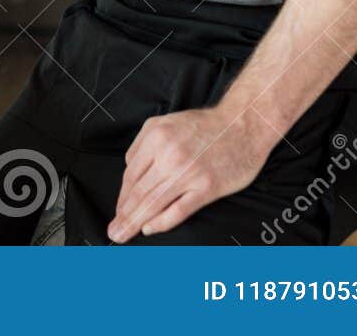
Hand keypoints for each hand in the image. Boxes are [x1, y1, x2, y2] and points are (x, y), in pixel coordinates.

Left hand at [107, 105, 273, 241]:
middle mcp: (169, 155)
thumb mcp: (166, 123)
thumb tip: (130, 170)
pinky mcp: (207, 187)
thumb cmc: (205, 125)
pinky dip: (162, 222)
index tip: (117, 212)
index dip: (121, 197)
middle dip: (123, 215)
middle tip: (114, 231)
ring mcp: (188, 172)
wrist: (243, 124)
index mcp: (155, 137)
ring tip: (124, 234)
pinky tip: (150, 228)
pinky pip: (178, 210)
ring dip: (135, 221)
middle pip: (139, 192)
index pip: (131, 175)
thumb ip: (144, 144)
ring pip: (154, 202)